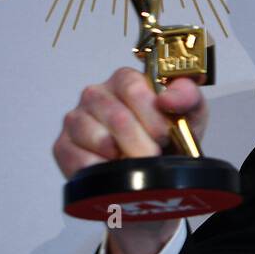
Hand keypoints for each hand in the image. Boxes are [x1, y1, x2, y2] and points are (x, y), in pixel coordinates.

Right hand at [52, 68, 208, 253]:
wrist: (156, 173)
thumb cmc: (171, 138)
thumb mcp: (191, 114)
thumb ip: (187, 96)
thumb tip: (166, 98)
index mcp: (125, 80)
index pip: (132, 87)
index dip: (152, 116)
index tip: (165, 135)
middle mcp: (96, 95)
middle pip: (117, 116)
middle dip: (143, 144)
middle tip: (154, 156)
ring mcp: (76, 120)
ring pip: (98, 138)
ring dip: (124, 157)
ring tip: (136, 163)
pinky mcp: (63, 146)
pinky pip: (76, 158)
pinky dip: (100, 169)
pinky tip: (113, 170)